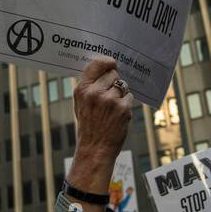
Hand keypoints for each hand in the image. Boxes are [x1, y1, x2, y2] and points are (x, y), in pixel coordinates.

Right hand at [68, 57, 134, 210]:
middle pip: (114, 74)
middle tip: (110, 96)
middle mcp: (95, 92)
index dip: (107, 62)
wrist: (95, 149)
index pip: (96, 64)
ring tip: (112, 108)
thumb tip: (105, 68)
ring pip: (123, 85)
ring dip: (122, 94)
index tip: (112, 63)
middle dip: (115, 82)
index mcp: (82, 89)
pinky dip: (126, 104)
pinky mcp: (123, 108)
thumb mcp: (81, 103)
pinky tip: (118, 115)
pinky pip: (130, 97)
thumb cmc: (88, 125)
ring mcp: (110, 100)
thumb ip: (90, 86)